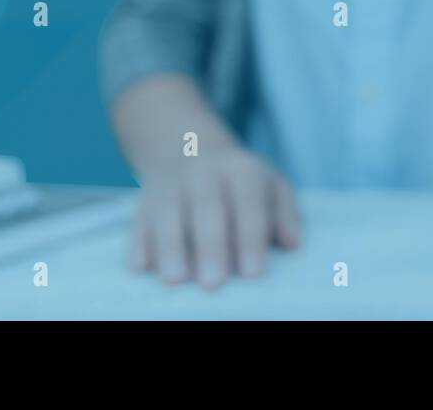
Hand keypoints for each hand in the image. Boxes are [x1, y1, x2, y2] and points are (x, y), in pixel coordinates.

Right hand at [131, 142, 299, 287]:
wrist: (189, 149)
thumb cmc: (241, 181)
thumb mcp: (272, 185)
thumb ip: (286, 213)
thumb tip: (293, 244)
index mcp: (241, 169)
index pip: (248, 201)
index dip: (250, 237)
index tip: (253, 273)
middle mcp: (203, 173)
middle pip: (206, 207)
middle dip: (210, 246)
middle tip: (214, 283)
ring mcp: (170, 186)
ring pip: (168, 215)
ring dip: (170, 247)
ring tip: (176, 279)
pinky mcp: (144, 203)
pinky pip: (139, 223)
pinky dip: (140, 244)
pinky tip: (142, 267)